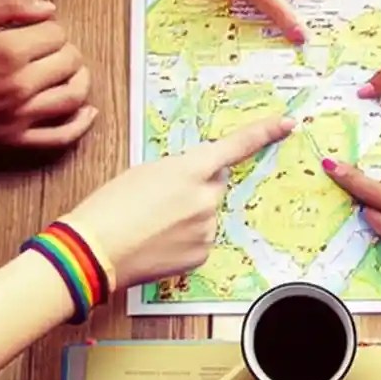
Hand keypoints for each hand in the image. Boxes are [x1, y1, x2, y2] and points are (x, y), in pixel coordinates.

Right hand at [0, 0, 95, 147]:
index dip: (50, 29)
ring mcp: (21, 115)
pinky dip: (80, 124)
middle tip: (53, 51)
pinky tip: (87, 112)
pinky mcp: (18, 140)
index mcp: (8, 51)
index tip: (39, 33)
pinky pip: (61, 136)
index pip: (56, 34)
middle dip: (66, 51)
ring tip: (72, 73)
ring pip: (73, 96)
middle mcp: (20, 85)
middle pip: (70, 62)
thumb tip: (49, 9)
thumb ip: (8, 6)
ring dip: (80, 80)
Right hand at [62, 116, 294, 287]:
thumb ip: (179, 171)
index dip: (264, 133)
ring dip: (187, 217)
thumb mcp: (143, 172)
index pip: (236, 146)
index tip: (287, 124)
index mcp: (190, 168)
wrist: (93, 250)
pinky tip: (158, 242)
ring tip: (151, 225)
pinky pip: (199, 240)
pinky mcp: (202, 254)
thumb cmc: (109, 207)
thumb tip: (193, 180)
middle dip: (195, 189)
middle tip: (160, 201)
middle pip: (214, 185)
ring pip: (205, 215)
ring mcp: (207, 228)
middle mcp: (206, 197)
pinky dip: (183, 241)